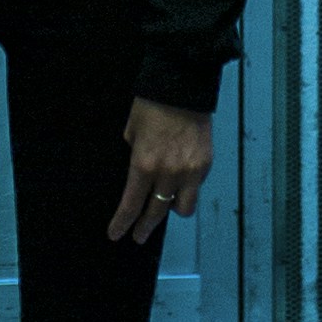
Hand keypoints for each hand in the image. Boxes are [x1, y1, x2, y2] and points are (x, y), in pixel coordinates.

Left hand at [108, 98, 213, 245]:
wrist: (183, 86)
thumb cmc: (152, 105)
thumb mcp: (131, 132)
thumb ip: (135, 156)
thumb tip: (139, 172)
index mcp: (143, 164)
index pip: (131, 204)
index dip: (122, 223)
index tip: (116, 234)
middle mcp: (168, 173)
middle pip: (156, 213)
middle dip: (145, 227)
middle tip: (139, 235)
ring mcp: (190, 171)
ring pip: (182, 209)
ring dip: (171, 210)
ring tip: (164, 208)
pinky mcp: (205, 165)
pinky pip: (195, 188)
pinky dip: (186, 189)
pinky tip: (180, 182)